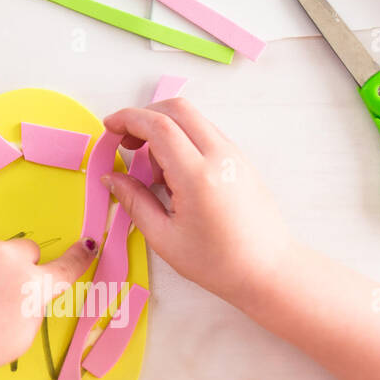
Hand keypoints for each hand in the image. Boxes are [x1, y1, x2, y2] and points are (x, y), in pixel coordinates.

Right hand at [102, 98, 294, 303]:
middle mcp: (219, 157)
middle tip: (125, 141)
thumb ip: (134, 201)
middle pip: (177, 109)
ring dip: (164, 128)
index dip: (128, 119)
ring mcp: (234, 155)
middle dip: (144, 116)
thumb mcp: (164, 238)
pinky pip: (204, 133)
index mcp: (198, 177)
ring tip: (151, 169)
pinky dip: (181, 138)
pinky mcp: (240, 160)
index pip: (159, 126)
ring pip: (192, 119)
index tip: (109, 128)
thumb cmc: (217, 262)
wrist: (269, 271)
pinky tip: (173, 172)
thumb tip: (111, 178)